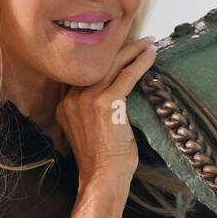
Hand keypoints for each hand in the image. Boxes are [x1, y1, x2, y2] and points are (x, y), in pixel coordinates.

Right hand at [55, 36, 155, 190]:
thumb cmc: (102, 159)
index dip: (104, 58)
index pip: (86, 72)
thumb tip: (116, 91)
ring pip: (112, 65)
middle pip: (98, 64)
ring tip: (148, 43)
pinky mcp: (105, 103)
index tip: (120, 47)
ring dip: (132, 51)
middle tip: (138, 39)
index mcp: (65, 104)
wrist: (102, 178)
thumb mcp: (89, 128)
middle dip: (120, 48)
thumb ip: (93, 109)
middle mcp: (71, 98)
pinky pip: (126, 75)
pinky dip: (140, 63)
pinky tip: (151, 55)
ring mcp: (86, 99)